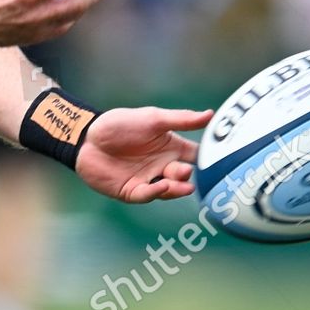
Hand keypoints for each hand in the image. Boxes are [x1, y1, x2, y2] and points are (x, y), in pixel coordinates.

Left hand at [75, 107, 213, 203]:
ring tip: (183, 185)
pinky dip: (156, 192)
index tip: (222, 162)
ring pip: (170, 189)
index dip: (209, 159)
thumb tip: (210, 115)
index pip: (197, 156)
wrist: (87, 137)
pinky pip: (148, 195)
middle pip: (185, 175)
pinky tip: (161, 185)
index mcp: (171, 148)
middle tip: (186, 170)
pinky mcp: (132, 191)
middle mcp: (163, 166)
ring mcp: (149, 180)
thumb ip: (181, 120)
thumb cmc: (119, 124)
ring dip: (177, 188)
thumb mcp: (152, 119)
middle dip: (188, 175)